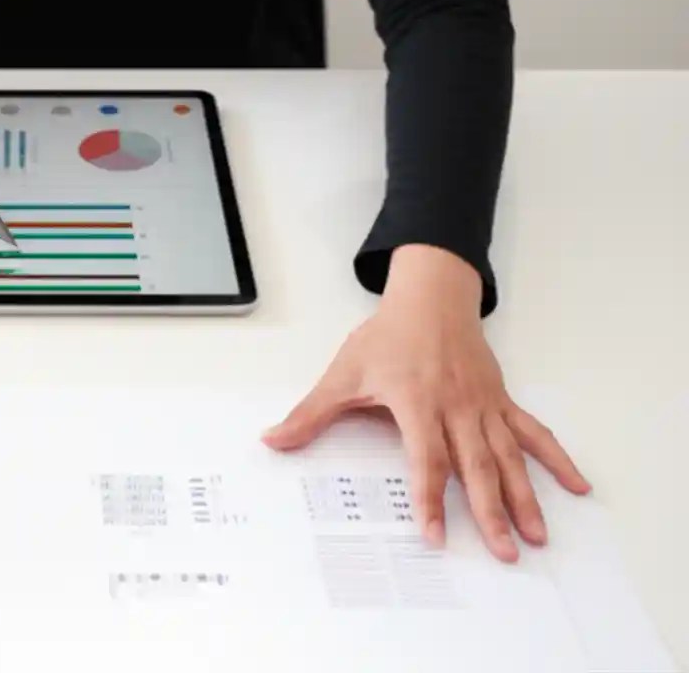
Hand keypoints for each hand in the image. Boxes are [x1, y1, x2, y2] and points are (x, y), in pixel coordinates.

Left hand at [263, 245, 590, 562]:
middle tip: (502, 553)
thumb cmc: (388, 335)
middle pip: (477, 466)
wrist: (430, 298)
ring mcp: (484, 405)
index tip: (435, 534)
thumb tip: (273, 440)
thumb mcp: (343, 372)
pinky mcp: (501, 400)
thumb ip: (310, 413)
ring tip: (536, 536)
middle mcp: (457, 406)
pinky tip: (576, 486)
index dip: (430, 499)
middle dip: (489, 512)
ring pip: (509, 457)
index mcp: (417, 401)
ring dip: (525, 498)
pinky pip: (533, 433)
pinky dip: (556, 459)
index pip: (426, 459)